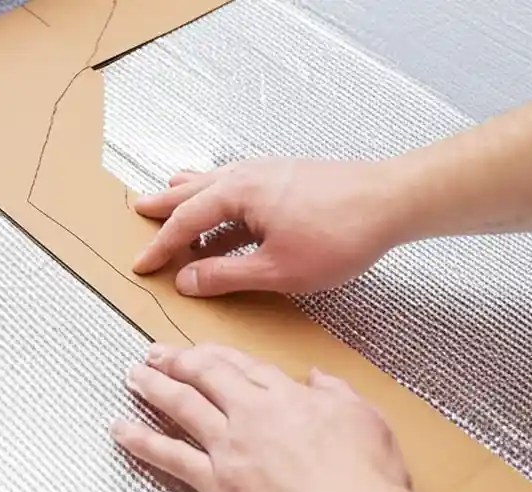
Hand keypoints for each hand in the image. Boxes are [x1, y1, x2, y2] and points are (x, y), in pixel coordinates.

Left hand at [111, 343, 409, 491]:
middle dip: (178, 361)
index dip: (218, 356)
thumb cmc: (366, 474)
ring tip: (132, 376)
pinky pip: (172, 457)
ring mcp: (230, 447)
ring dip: (154, 387)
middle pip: (206, 376)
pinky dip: (142, 441)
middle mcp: (252, 414)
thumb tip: (318, 376)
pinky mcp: (218, 483)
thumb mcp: (365, 417)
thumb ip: (336, 392)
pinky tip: (120, 430)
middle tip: (154, 353)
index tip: (201, 351)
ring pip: (182, 407)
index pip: (245, 367)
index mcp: (288, 396)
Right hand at [131, 158, 411, 296]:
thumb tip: (187, 279)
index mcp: (237, 194)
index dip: (161, 245)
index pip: (185, 222)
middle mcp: (247, 175)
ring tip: (171, 195)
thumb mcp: (277, 269)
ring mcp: (269, 172)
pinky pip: (239, 184)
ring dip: (191, 195)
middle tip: (139, 209)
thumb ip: (226, 275)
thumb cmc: (338, 236)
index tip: (142, 265)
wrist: (392, 201)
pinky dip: (220, 196)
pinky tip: (227, 204)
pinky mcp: (288, 177)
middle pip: (194, 191)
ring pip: (217, 182)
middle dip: (166, 205)